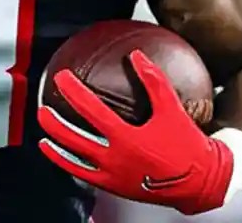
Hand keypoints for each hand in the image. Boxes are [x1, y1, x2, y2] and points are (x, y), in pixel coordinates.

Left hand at [37, 50, 235, 214]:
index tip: (62, 77)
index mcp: (128, 138)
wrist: (198, 181)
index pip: (92, 111)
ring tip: (44, 129)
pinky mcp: (113, 186)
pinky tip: (59, 153)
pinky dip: (67, 164)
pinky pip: (83, 174)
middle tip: (43, 103)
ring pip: (74, 158)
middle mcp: (115, 158)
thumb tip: (137, 55)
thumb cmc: (186, 145)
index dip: (74, 92)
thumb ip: (154, 81)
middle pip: (75, 137)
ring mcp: (112, 175)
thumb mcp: (173, 109)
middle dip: (55, 119)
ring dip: (55, 142)